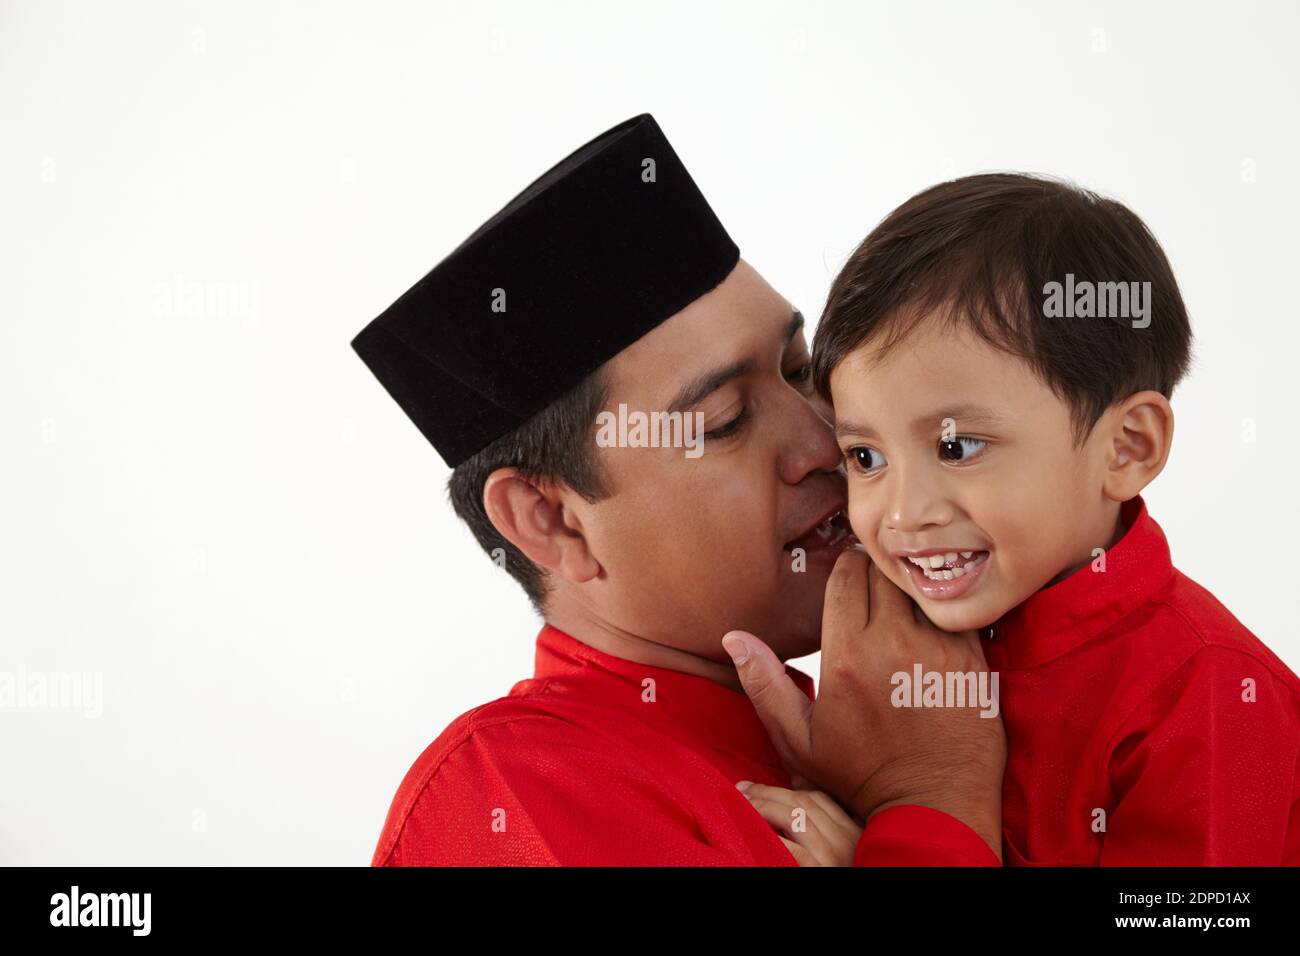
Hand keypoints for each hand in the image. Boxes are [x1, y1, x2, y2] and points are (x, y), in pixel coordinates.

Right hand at [722, 546, 1004, 859]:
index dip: (845, 567)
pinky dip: (941, 608)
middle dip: (876, 569)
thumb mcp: (799, 740)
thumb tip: (734, 638)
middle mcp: (895, 645)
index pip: (846, 577)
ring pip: (922, 588)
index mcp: (847, 657)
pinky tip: (932, 621)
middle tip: (873, 578)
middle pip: (885, 573)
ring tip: (902, 596)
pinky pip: (955, 611)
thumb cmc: (860, 775)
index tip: (846, 572)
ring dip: (910, 586)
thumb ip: (764, 685)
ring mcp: (940, 650)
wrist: (934, 806)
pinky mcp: (972, 660)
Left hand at [736, 780, 862, 865]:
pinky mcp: (816, 871)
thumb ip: (824, 826)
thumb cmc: (836, 869)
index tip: (760, 786)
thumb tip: (792, 792)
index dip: (785, 787)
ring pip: (793, 816)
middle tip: (742, 790)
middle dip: (767, 792)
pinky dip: (769, 836)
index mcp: (853, 830)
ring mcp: (832, 855)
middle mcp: (846, 839)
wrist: (861, 912)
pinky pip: (788, 847)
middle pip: (802, 802)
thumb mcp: (839, 848)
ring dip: (762, 807)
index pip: (818, 798)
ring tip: (743, 806)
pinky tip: (753, 831)